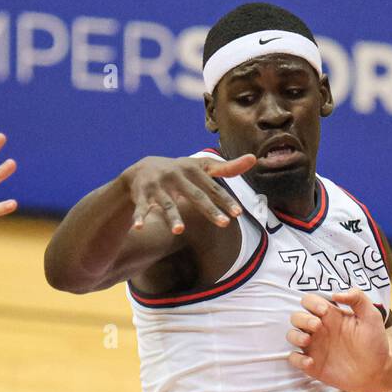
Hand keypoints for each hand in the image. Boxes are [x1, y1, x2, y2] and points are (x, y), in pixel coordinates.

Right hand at [123, 153, 254, 232]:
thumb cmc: (180, 172)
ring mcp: (158, 185)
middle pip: (195, 196)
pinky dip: (139, 217)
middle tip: (223, 224)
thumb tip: (253, 159)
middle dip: (208, 210)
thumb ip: (226, 168)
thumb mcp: (201, 168)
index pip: (212, 188)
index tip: (237, 214)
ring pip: (167, 204)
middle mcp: (176, 175)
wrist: (143, 168)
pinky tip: (138, 228)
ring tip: (179, 231)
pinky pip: (141, 208)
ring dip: (172, 217)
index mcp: (192, 169)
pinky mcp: (142, 194)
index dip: (225, 201)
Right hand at [288, 287, 390, 391]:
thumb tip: (336, 294)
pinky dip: (297, 359)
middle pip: (296, 317)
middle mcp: (319, 329)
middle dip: (302, 319)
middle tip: (317, 326)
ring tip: (308, 341)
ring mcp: (314, 347)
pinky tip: (311, 362)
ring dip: (295, 336)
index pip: (310, 301)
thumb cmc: (374, 342)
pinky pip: (294, 358)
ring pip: (291, 335)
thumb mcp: (372, 316)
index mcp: (330, 315)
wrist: (377, 370)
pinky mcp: (312, 364)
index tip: (325, 311)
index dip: (312, 303)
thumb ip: (358, 299)